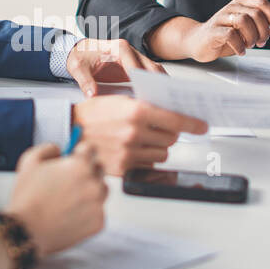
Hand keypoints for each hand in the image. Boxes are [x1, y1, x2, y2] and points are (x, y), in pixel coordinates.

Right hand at [5, 142, 106, 254]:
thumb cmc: (27, 199)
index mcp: (80, 165)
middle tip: (69, 181)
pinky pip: (98, 212)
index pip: (91, 149)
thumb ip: (48, 148)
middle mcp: (93, 183)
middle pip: (99, 169)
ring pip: (102, 191)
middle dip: (87, 171)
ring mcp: (98, 204)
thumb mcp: (29, 162)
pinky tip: (70, 215)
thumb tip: (59, 150)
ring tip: (69, 200)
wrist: (26, 232)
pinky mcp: (99, 223)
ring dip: (90, 191)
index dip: (80, 152)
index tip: (76, 156)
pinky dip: (88, 213)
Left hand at [65, 37, 164, 97]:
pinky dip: (156, 85)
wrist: (79, 50)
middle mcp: (130, 50)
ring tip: (167, 103)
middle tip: (163, 102)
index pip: (135, 66)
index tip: (146, 97)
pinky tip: (159, 98)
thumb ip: (85, 81)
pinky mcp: (135, 65)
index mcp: (119, 48)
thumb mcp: (77, 68)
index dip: (142, 82)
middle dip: (158, 84)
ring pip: (154, 70)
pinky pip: (150, 74)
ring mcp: (135, 57)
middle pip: (151, 67)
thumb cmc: (80, 57)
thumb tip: (92, 95)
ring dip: (161, 85)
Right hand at [71, 96, 206, 174]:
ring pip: (162, 154)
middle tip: (160, 128)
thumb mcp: (121, 100)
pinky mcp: (122, 168)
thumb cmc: (92, 114)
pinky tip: (132, 150)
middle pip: (171, 138)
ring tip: (143, 140)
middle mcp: (134, 133)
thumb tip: (173, 113)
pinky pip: (147, 166)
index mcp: (136, 111)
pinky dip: (145, 159)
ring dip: (158, 148)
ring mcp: (128, 153)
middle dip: (169, 133)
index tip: (202, 126)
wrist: (67, 131)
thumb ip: (147, 106)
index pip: (176, 119)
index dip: (193, 123)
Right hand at [180, 0, 269, 60]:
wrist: (196, 42)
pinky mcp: (213, 31)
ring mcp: (221, 19)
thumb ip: (260, 28)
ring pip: (244, 21)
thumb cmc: (221, 37)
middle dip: (263, 31)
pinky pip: (231, 34)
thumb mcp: (244, 32)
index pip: (262, 3)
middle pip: (255, 13)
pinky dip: (240, 45)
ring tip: (249, 46)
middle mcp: (231, 9)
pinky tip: (240, 50)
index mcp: (240, 5)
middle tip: (261, 42)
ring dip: (251, 37)